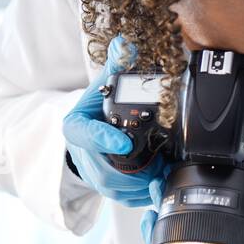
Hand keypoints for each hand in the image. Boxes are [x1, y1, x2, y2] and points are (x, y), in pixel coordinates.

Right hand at [62, 36, 162, 206]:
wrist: (91, 134)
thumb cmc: (99, 109)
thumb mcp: (105, 83)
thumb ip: (116, 65)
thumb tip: (126, 43)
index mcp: (77, 127)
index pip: (84, 134)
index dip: (102, 139)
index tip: (123, 142)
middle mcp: (83, 156)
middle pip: (107, 170)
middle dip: (138, 169)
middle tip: (162, 161)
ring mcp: (95, 178)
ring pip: (120, 189)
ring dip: (146, 182)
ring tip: (166, 169)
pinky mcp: (110, 192)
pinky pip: (129, 200)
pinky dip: (148, 194)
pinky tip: (163, 181)